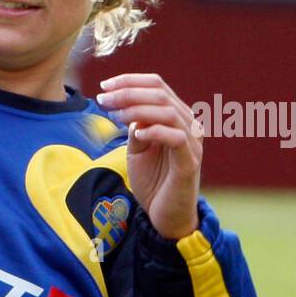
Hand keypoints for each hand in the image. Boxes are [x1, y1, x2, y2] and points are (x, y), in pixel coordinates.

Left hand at [97, 73, 200, 239]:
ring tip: (114, 115)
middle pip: (161, 94)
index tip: (104, 85)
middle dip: (128, 93)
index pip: (157, 86)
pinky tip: (136, 133)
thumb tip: (123, 107)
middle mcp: (189, 124)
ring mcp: (192, 143)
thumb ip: (135, 126)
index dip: (130, 81)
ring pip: (168, 112)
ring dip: (137, 109)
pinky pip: (177, 138)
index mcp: (176, 117)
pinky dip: (155, 132)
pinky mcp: (190, 162)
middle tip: (103, 99)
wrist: (165, 216)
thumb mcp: (137, 149)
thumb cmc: (153, 181)